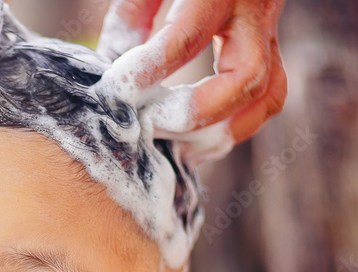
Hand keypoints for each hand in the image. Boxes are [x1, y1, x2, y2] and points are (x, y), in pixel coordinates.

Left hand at [97, 0, 287, 144]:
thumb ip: (133, 14)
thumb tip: (106, 65)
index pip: (186, 37)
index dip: (150, 71)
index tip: (118, 92)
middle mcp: (255, 9)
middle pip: (244, 77)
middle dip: (194, 113)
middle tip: (150, 127)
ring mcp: (269, 32)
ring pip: (267, 94)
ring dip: (222, 131)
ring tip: (179, 152)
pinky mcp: (269, 50)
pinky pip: (268, 98)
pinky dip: (236, 127)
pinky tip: (198, 144)